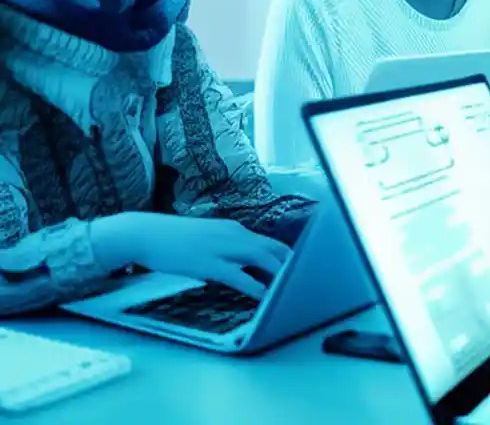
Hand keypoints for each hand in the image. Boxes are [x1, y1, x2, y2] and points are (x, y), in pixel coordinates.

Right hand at [90, 212, 291, 298]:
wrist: (145, 233)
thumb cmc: (173, 239)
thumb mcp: (207, 239)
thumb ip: (227, 249)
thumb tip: (244, 265)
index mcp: (235, 229)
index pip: (271, 242)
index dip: (289, 257)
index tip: (302, 270)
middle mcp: (234, 234)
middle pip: (275, 249)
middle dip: (294, 266)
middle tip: (308, 282)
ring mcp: (223, 248)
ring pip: (263, 259)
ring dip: (281, 275)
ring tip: (294, 290)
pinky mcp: (209, 263)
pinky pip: (240, 276)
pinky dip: (256, 286)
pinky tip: (265, 296)